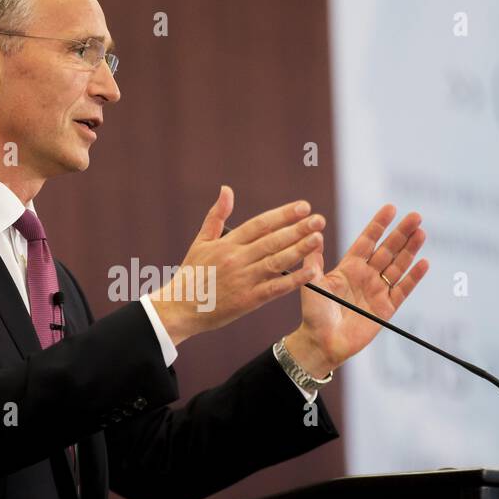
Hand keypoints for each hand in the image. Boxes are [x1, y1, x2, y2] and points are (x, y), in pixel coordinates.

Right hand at [149, 186, 324, 344]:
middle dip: (298, 229)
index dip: (283, 214)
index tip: (304, 207)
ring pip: (276, 261)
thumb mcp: (200, 242)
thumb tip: (226, 189)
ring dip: (299, 249)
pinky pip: (275, 287)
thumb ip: (216, 216)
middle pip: (272, 240)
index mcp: (227, 243)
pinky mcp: (248, 300)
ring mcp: (243, 279)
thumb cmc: (191, 275)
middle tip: (319, 219)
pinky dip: (294, 279)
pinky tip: (311, 271)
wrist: (179, 309)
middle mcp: (236, 258)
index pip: (260, 224)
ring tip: (318, 238)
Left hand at [284, 205, 428, 377]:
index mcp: (349, 267)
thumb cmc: (313, 314)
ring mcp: (377, 291)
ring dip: (410, 249)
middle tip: (416, 216)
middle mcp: (366, 276)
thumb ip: (313, 260)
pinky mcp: (386, 308)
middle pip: (388, 250)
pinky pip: (403, 290)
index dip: (378, 225)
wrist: (321, 343)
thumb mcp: (311, 283)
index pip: (367, 241)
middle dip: (401, 233)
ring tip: (421, 232)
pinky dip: (413, 277)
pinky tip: (423, 263)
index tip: (391, 208)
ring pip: (398, 266)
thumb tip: (312, 232)